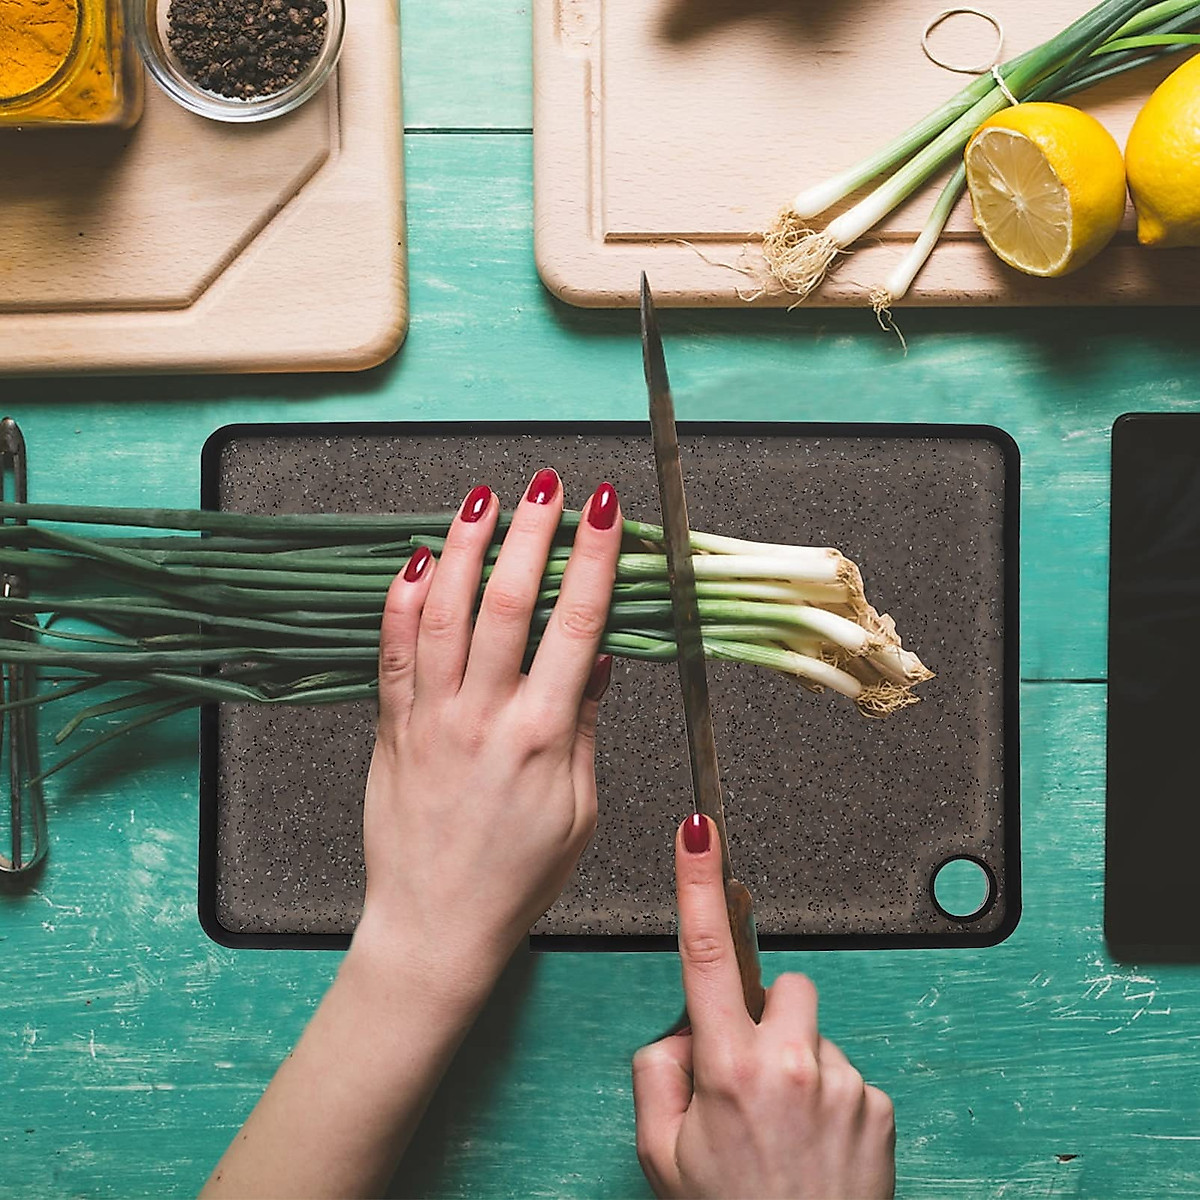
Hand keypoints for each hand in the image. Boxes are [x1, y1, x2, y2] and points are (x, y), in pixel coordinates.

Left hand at [353, 470, 621, 988]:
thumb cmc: (517, 878)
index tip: (603, 510)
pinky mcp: (391, 728)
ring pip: (442, 613)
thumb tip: (598, 659)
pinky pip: (390, 652)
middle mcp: (484, 716)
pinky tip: (412, 560)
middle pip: (508, 603)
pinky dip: (399, 601)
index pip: (576, 625)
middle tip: (547, 484)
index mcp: (544, 737)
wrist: (435, 927)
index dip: (592, 558)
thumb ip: (586, 728)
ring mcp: (430, 719)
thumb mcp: (580, 811)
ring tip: (481, 500)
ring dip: (463, 549)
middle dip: (531, 532)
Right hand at [632, 815, 895, 1199]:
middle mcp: (793, 1065)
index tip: (698, 830)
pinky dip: (830, 1096)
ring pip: (815, 1030)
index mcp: (730, 1069)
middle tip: (750, 1076)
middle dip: (765, 1014)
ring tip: (786, 1126)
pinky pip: (847, 1072)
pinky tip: (816, 1145)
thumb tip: (681, 1031)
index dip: (699, 881)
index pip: (705, 952)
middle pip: (782, 986)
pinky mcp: (879, 1104)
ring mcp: (843, 1083)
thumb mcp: (661, 1154)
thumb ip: (654, 1073)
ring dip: (799, 1058)